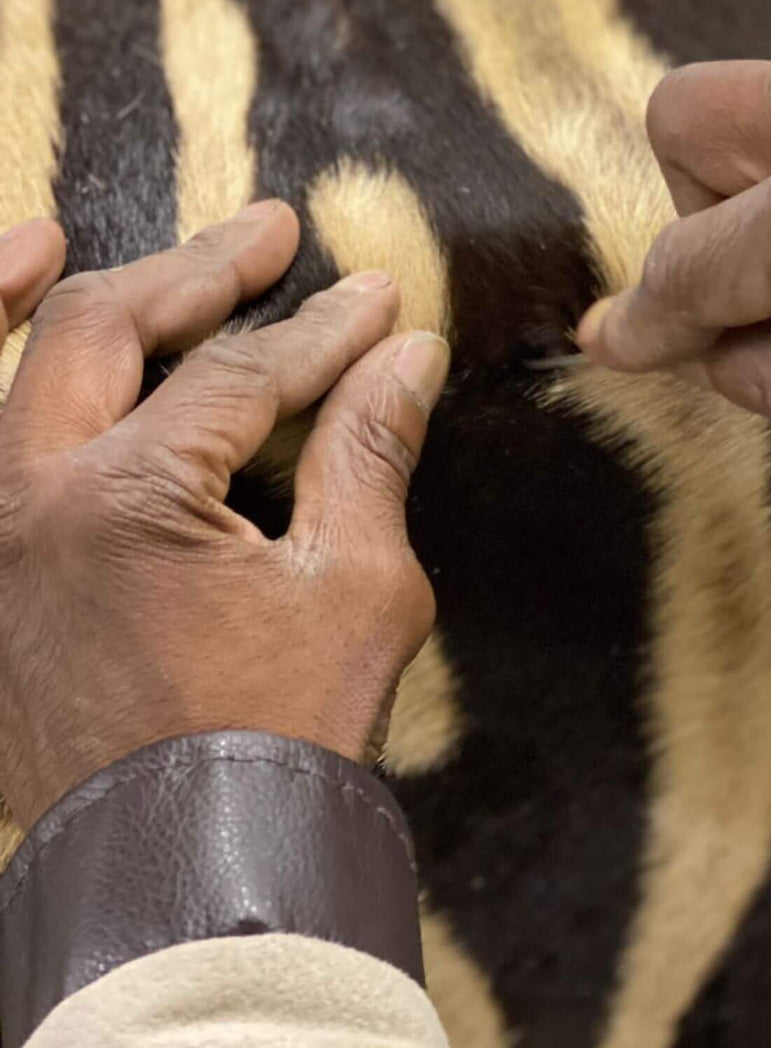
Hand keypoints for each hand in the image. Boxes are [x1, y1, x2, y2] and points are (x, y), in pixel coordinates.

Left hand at [0, 204, 449, 827]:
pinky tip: (22, 323)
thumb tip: (407, 354)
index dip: (325, 330)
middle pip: (111, 330)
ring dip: (69, 294)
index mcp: (130, 501)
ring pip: (15, 368)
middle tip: (273, 232)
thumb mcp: (358, 584)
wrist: (199, 863)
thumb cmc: (280, 737)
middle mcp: (30, 500)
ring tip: (86, 239)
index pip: (244, 373)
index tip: (379, 301)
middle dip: (205, 269)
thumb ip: (371, 449)